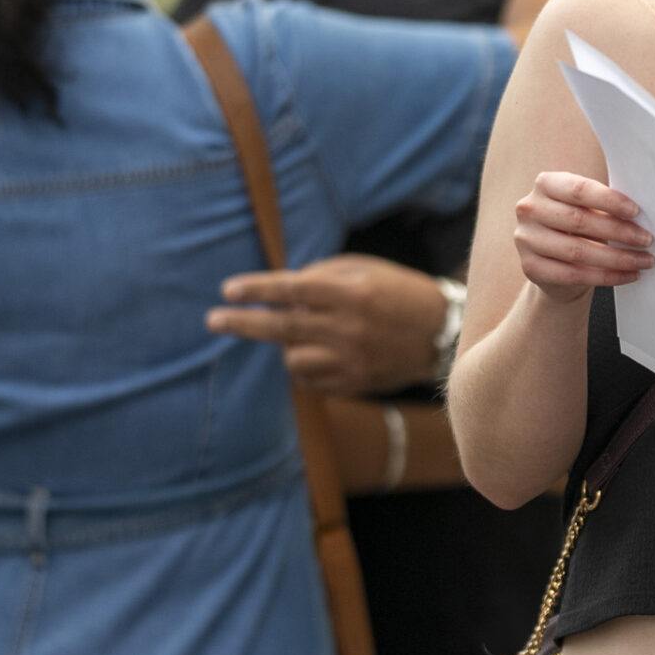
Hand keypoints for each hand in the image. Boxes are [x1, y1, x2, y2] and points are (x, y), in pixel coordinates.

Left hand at [206, 254, 444, 394]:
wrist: (442, 335)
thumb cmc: (399, 292)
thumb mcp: (367, 270)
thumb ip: (323, 275)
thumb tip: (280, 288)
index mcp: (352, 294)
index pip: (292, 290)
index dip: (257, 289)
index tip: (228, 290)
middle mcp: (349, 328)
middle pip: (282, 326)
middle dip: (242, 322)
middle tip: (213, 320)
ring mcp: (351, 360)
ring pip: (291, 357)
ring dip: (285, 344)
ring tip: (299, 335)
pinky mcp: (353, 384)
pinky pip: (309, 379)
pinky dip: (303, 365)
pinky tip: (317, 353)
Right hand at [514, 170, 653, 304]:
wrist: (554, 263)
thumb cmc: (579, 227)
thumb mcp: (587, 208)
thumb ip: (604, 206)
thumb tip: (641, 216)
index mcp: (545, 184)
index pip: (578, 189)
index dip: (609, 200)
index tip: (636, 211)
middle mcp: (530, 209)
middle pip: (579, 221)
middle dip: (619, 231)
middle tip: (647, 239)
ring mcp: (526, 239)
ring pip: (578, 251)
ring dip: (617, 258)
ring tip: (644, 260)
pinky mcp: (530, 267)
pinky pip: (574, 275)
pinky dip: (607, 277)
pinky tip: (629, 275)